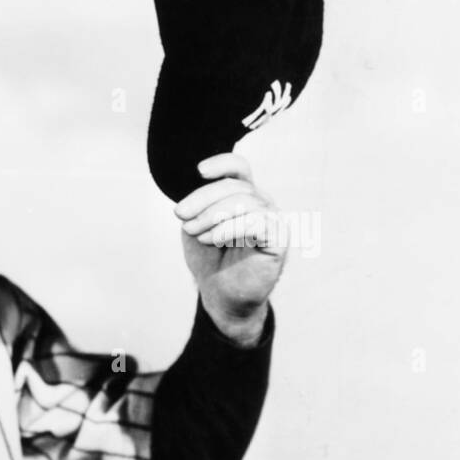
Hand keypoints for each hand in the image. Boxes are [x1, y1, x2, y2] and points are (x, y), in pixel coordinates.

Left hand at [174, 153, 287, 345]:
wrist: (220, 296)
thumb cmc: (210, 260)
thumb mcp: (196, 227)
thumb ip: (197, 205)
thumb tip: (191, 186)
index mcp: (243, 196)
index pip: (239, 168)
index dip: (222, 163)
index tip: (198, 171)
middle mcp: (262, 204)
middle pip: (236, 186)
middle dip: (202, 199)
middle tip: (181, 216)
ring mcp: (273, 221)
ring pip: (246, 202)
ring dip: (212, 215)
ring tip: (195, 233)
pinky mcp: (278, 240)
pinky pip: (258, 222)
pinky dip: (230, 228)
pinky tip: (212, 239)